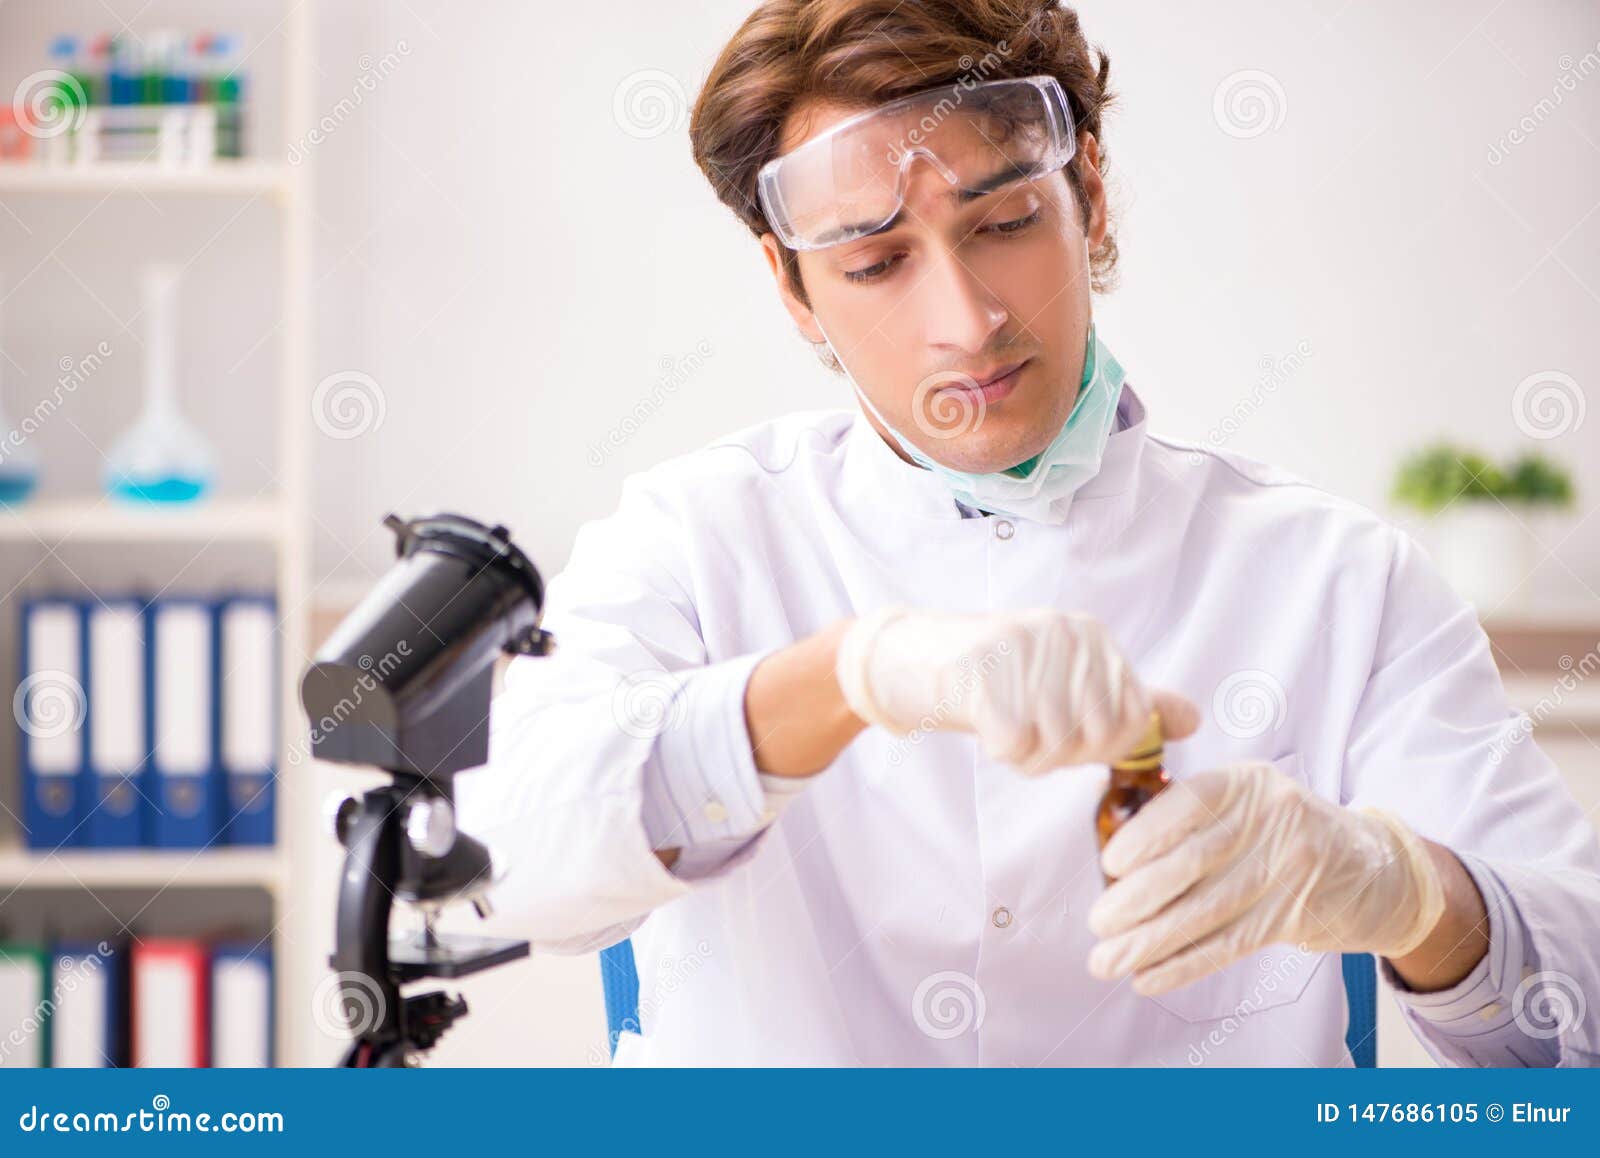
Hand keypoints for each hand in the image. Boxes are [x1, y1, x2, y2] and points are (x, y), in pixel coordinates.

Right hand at [834, 605, 1198, 774]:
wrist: (910, 659)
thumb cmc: (995, 679)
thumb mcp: (1067, 682)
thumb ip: (1129, 702)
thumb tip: (1194, 721)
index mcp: (1094, 636)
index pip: (1127, 723)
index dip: (1092, 745)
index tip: (1056, 726)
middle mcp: (1066, 632)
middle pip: (1092, 738)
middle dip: (1058, 754)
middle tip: (1025, 730)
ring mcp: (1024, 647)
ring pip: (1053, 745)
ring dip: (1027, 756)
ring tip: (1002, 724)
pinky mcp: (983, 670)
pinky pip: (1015, 745)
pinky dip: (1000, 750)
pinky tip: (984, 724)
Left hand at [1086, 760, 1445, 994]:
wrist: (1372, 867)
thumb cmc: (1282, 832)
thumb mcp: (1246, 801)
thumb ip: (1191, 816)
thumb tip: (1112, 858)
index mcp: (1245, 782)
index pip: (1186, 804)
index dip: (1143, 836)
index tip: (1109, 866)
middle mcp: (1271, 819)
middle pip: (1192, 863)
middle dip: (1136, 899)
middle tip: (1097, 922)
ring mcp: (1290, 868)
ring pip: (1205, 912)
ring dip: (1149, 941)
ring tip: (1107, 959)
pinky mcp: (1297, 914)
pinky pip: (1229, 945)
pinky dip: (1183, 964)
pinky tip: (1148, 976)